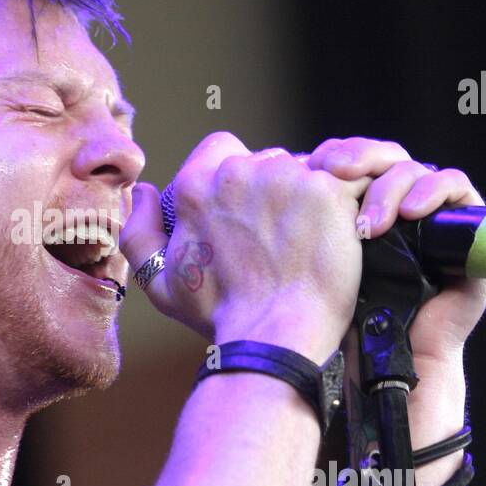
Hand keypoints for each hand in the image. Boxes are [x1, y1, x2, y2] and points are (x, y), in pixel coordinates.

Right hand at [118, 132, 372, 362]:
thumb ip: (140, 233)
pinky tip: (338, 240)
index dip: (236, 174)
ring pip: (305, 171)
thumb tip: (144, 190)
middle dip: (276, 191)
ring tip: (308, 243)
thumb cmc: (220, 316)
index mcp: (196, 187)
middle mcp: (237, 172)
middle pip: (267, 160)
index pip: (221, 147)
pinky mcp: (327, 192)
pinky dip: (345, 209)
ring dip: (309, 200)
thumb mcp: (160, 283)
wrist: (273, 338)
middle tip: (282, 237)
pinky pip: (345, 185)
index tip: (246, 211)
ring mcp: (284, 179)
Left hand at [305, 136, 485, 362]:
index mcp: (357, 204)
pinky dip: (434, 190)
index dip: (336, 153)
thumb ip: (290, 220)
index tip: (311, 165)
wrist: (384, 358)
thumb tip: (261, 177)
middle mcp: (394, 204)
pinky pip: (457, 184)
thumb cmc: (342, 316)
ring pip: (414, 168)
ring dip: (390, 185)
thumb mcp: (310, 259)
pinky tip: (411, 212)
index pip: (352, 157)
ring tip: (369, 225)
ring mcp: (430, 213)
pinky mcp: (464, 227)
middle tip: (337, 175)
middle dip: (360, 158)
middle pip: (382, 156)